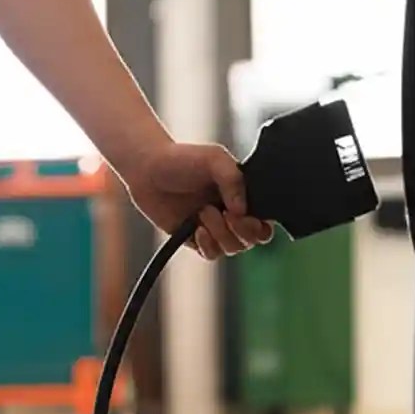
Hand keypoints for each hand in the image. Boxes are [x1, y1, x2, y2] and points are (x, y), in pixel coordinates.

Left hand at [121, 142, 272, 259]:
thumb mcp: (215, 160)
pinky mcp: (195, 239)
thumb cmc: (183, 159)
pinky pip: (212, 254)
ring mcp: (215, 228)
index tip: (242, 213)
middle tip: (226, 213)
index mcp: (244, 195)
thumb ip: (234, 180)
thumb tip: (243, 211)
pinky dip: (208, 245)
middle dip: (242, 230)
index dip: (260, 224)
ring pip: (233, 248)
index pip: (266, 221)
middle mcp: (232, 214)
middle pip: (253, 239)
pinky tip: (197, 230)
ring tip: (203, 211)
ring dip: (221, 233)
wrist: (148, 170)